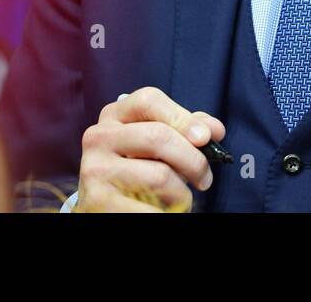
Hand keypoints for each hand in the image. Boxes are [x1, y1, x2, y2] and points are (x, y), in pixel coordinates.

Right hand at [77, 87, 226, 212]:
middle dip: (193, 160)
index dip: (182, 117)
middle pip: (158, 137)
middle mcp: (99, 137)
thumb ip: (186, 129)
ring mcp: (95, 168)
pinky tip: (164, 210)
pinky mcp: (98, 200)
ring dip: (182, 192)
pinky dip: (166, 210)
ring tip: (182, 197)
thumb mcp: (158, 142)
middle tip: (205, 179)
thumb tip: (214, 130)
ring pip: (158, 175)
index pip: (149, 100)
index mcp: (114, 115)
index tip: (205, 138)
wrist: (106, 204)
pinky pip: (148, 207)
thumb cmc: (138, 167)